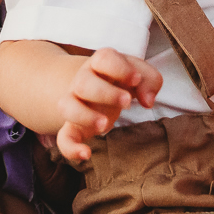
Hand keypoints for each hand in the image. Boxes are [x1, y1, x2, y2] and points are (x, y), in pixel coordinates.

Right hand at [56, 49, 163, 164]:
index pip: (103, 58)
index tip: (136, 80)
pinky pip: (64, 138)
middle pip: (83, 82)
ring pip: (66, 106)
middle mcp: (83, 81)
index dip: (120, 68)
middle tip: (128, 103)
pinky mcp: (73, 127)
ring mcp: (75, 103)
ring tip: (106, 125)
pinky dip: (70, 148)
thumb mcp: (140, 74)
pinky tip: (86, 155)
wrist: (100, 88)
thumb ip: (150, 80)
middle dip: (106, 93)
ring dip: (84, 116)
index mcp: (100, 64)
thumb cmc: (123, 79)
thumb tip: (148, 101)